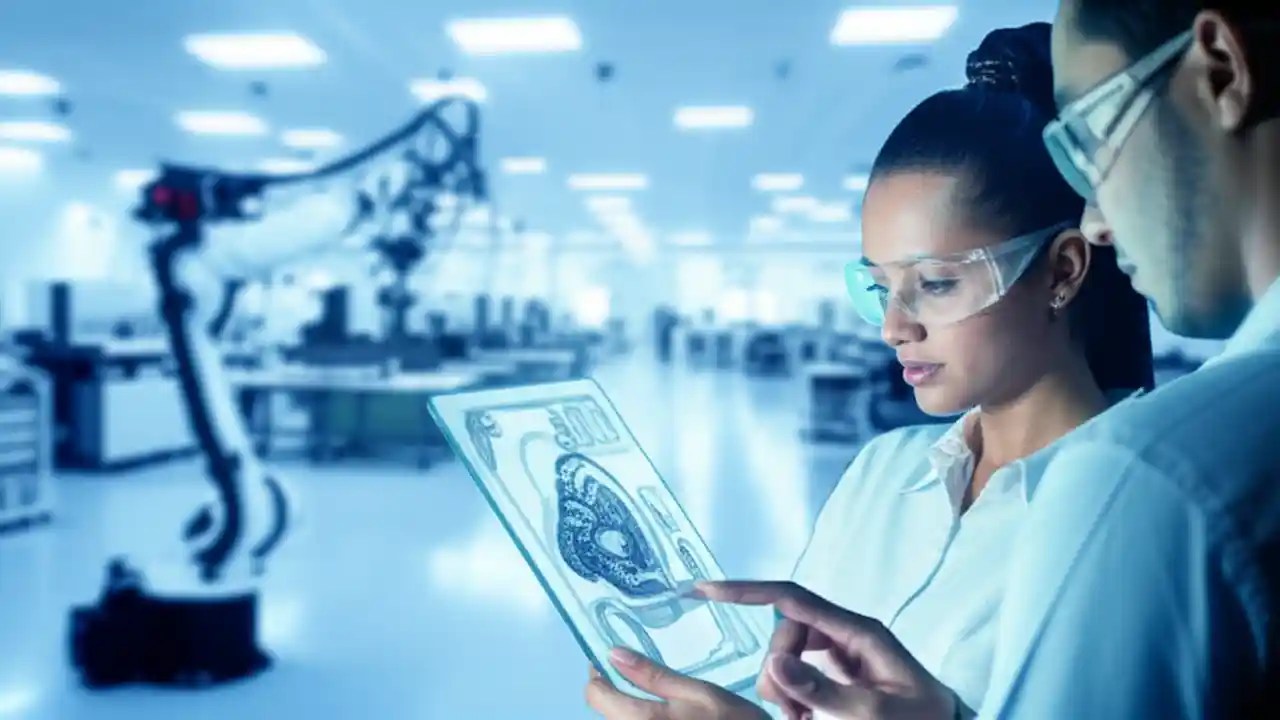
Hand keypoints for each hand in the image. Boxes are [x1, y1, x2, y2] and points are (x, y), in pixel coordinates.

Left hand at [585, 647, 770, 719]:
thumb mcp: (701, 693)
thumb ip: (654, 676)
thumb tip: (612, 653)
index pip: (595, 695)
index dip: (598, 673)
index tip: (611, 659)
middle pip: (605, 712)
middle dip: (614, 691)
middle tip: (637, 674)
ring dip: (626, 708)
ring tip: (653, 696)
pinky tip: (664, 717)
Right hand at [693, 581, 958, 719]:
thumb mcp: (872, 714)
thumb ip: (821, 689)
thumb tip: (773, 664)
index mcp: (857, 631)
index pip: (790, 598)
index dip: (746, 590)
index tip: (706, 590)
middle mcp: (846, 633)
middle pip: (786, 632)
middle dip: (777, 670)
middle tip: (790, 715)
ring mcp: (842, 652)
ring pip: (787, 654)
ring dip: (783, 687)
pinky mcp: (839, 671)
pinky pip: (799, 671)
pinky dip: (793, 693)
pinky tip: (804, 717)